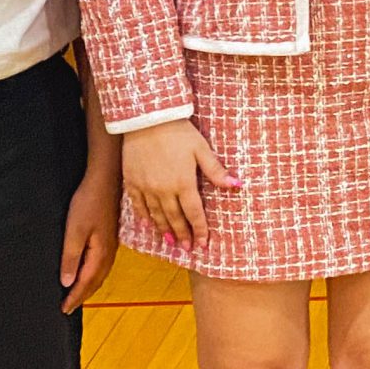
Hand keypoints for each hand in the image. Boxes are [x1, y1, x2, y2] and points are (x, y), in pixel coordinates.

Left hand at [60, 163, 120, 312]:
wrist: (106, 179)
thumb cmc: (89, 202)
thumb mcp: (74, 230)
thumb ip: (71, 257)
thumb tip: (67, 282)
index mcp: (100, 253)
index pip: (86, 282)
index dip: (74, 297)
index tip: (64, 310)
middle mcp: (108, 252)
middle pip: (95, 281)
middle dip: (82, 295)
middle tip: (69, 307)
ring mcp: (110, 244)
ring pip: (100, 273)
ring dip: (88, 286)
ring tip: (77, 294)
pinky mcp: (109, 236)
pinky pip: (101, 264)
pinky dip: (93, 274)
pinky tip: (87, 271)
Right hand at [121, 119, 238, 246]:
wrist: (146, 119)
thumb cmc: (178, 132)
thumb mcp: (201, 149)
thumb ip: (216, 170)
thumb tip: (237, 185)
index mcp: (183, 183)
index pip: (194, 213)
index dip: (200, 230)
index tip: (203, 244)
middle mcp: (164, 190)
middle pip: (175, 218)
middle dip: (184, 235)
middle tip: (188, 249)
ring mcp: (146, 187)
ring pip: (156, 215)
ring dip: (165, 230)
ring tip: (172, 242)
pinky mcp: (132, 181)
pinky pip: (138, 205)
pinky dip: (145, 217)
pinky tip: (150, 224)